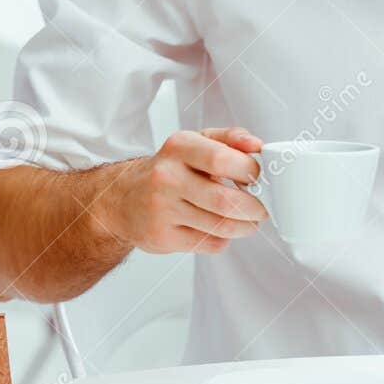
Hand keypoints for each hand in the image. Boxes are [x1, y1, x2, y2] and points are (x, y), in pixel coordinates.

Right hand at [98, 128, 266, 254]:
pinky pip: (209, 244)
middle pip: (225, 200)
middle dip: (255, 207)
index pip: (223, 159)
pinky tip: (218, 228)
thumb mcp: (194, 143)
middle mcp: (166, 177)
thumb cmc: (167, 170)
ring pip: (221, 226)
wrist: (122, 200)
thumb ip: (230, 139)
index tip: (258, 177)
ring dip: (245, 226)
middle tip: (261, 207)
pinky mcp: (163, 238)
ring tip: (248, 220)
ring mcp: (162, 210)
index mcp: (178, 147)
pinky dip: (223, 239)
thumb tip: (257, 146)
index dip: (250, 171)